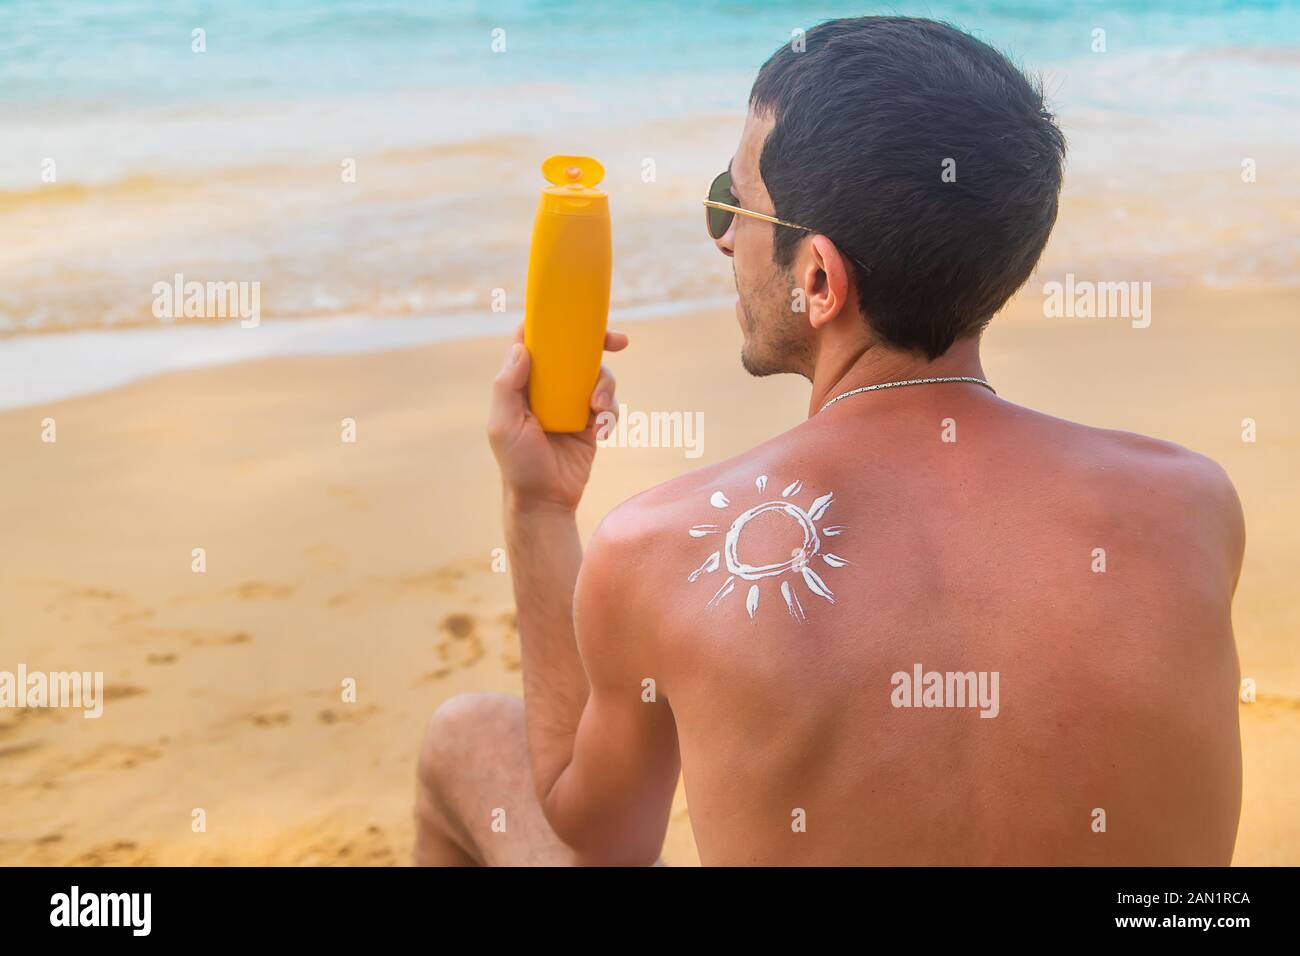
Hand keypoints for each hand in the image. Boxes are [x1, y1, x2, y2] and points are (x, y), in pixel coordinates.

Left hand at [487, 322, 628, 513]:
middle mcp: (547, 387)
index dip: (549, 323)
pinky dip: (611, 411)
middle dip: (597, 341)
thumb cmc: (518, 465)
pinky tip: (601, 429)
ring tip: (599, 409)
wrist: (546, 502)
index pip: (532, 341)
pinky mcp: (590, 421)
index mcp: (521, 383)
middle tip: (618, 340)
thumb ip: (507, 386)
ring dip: (606, 385)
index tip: (571, 316)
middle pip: (573, 350)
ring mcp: (571, 402)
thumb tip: (523, 349)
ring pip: (597, 375)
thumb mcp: (503, 426)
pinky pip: (610, 404)